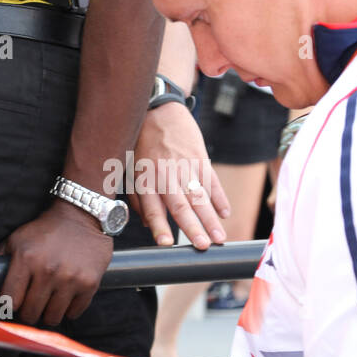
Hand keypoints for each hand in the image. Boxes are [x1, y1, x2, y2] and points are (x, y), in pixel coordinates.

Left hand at [0, 201, 112, 325]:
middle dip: (28, 311)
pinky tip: (66, 295)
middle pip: (30, 313)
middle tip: (32, 302)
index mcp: (26, 258)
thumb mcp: (15, 242)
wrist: (80, 217)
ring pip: (52, 318)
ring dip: (48, 313)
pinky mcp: (89, 284)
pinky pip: (73, 314)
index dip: (9, 306)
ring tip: (49, 300)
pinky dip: (68, 310)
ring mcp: (70, 278)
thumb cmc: (43, 232)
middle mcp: (48, 270)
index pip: (10, 301)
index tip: (13, 304)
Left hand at [131, 103, 228, 248]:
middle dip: (192, 227)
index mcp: (146, 179)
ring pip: (199, 197)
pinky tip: (225, 213)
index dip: (159, 226)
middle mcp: (165, 174)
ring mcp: (185, 166)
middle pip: (180, 205)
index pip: (153, 207)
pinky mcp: (200, 158)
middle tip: (202, 246)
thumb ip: (138, 198)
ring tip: (219, 238)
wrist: (159, 110)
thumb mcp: (131, 169)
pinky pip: (211, 181)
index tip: (166, 244)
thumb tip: (148, 224)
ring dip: (210, 219)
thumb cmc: (142, 144)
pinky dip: (220, 197)